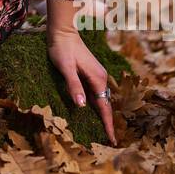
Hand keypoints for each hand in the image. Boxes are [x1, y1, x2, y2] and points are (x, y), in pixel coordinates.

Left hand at [46, 0, 116, 145]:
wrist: (63, 32)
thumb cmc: (62, 49)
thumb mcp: (65, 68)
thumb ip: (74, 86)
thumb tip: (82, 106)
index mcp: (97, 79)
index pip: (104, 107)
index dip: (108, 124)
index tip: (112, 140)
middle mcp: (101, 78)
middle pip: (105, 105)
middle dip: (107, 122)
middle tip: (109, 141)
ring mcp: (97, 75)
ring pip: (101, 99)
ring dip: (102, 114)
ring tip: (103, 131)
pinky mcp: (91, 73)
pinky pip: (96, 93)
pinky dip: (97, 105)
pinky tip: (93, 112)